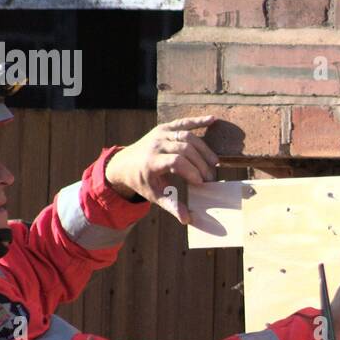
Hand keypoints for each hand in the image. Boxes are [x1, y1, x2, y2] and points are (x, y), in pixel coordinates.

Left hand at [105, 116, 219, 223]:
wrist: (125, 163)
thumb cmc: (142, 181)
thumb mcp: (154, 195)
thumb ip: (171, 205)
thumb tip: (187, 219)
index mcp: (151, 161)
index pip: (177, 162)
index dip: (192, 172)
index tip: (201, 184)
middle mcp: (156, 144)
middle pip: (185, 149)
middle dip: (201, 163)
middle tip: (211, 177)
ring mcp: (160, 133)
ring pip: (187, 136)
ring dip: (204, 149)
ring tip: (215, 162)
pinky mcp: (165, 127)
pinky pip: (183, 122)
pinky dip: (199, 121)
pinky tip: (213, 119)